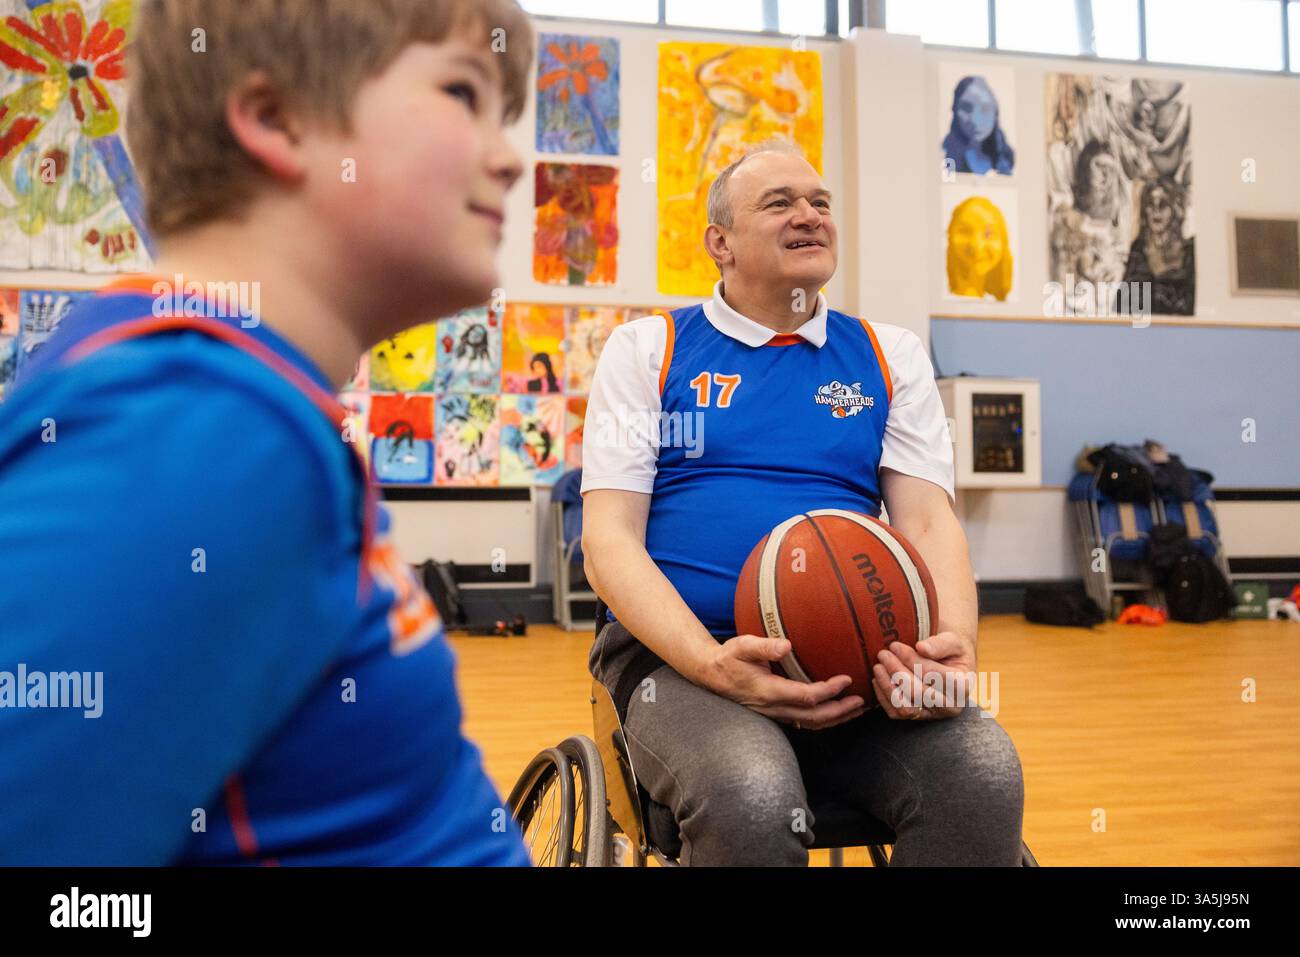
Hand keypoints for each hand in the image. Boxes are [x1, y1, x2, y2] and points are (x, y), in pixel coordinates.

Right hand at [701, 634, 864, 730]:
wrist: (712, 674)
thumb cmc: (729, 658)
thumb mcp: (742, 646)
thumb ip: (764, 646)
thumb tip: (787, 645)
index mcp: (768, 691)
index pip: (805, 696)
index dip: (828, 691)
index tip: (846, 679)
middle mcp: (773, 707)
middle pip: (813, 717)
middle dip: (840, 711)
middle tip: (861, 701)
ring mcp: (775, 714)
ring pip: (810, 724)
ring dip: (835, 719)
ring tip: (855, 709)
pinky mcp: (776, 714)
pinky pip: (804, 722)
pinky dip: (824, 719)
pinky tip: (836, 712)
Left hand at [871, 632, 976, 721]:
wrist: (949, 661)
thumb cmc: (951, 649)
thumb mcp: (952, 640)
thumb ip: (940, 644)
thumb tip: (922, 647)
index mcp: (962, 686)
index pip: (932, 675)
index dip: (910, 660)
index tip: (894, 645)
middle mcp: (951, 706)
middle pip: (918, 693)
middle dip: (896, 672)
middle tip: (882, 654)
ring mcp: (934, 715)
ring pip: (906, 707)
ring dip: (888, 686)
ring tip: (878, 666)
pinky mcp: (919, 717)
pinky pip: (897, 713)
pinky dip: (884, 697)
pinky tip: (877, 679)